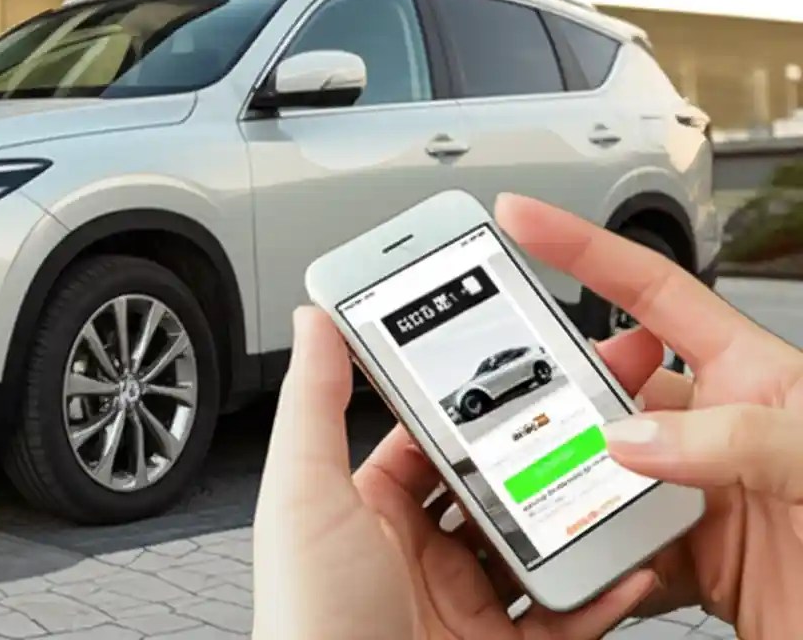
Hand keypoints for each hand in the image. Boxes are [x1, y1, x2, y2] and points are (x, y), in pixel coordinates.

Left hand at [252, 306, 656, 638]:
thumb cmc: (309, 619)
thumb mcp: (304, 493)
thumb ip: (313, 403)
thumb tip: (315, 319)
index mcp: (368, 510)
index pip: (426, 439)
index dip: (468, 404)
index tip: (515, 366)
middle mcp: (417, 554)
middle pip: (494, 488)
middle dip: (539, 454)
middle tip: (587, 416)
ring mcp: (463, 604)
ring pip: (537, 546)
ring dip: (577, 516)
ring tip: (618, 478)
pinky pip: (568, 616)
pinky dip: (602, 591)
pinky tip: (626, 560)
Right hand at [497, 194, 802, 638]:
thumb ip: (735, 438)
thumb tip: (633, 439)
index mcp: (752, 374)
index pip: (653, 292)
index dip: (583, 249)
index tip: (524, 220)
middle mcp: (715, 428)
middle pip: (609, 386)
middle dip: (562, 388)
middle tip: (530, 400)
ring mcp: (696, 491)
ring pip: (599, 467)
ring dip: (572, 480)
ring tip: (555, 487)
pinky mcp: (687, 556)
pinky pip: (615, 543)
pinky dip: (592, 552)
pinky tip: (593, 555)